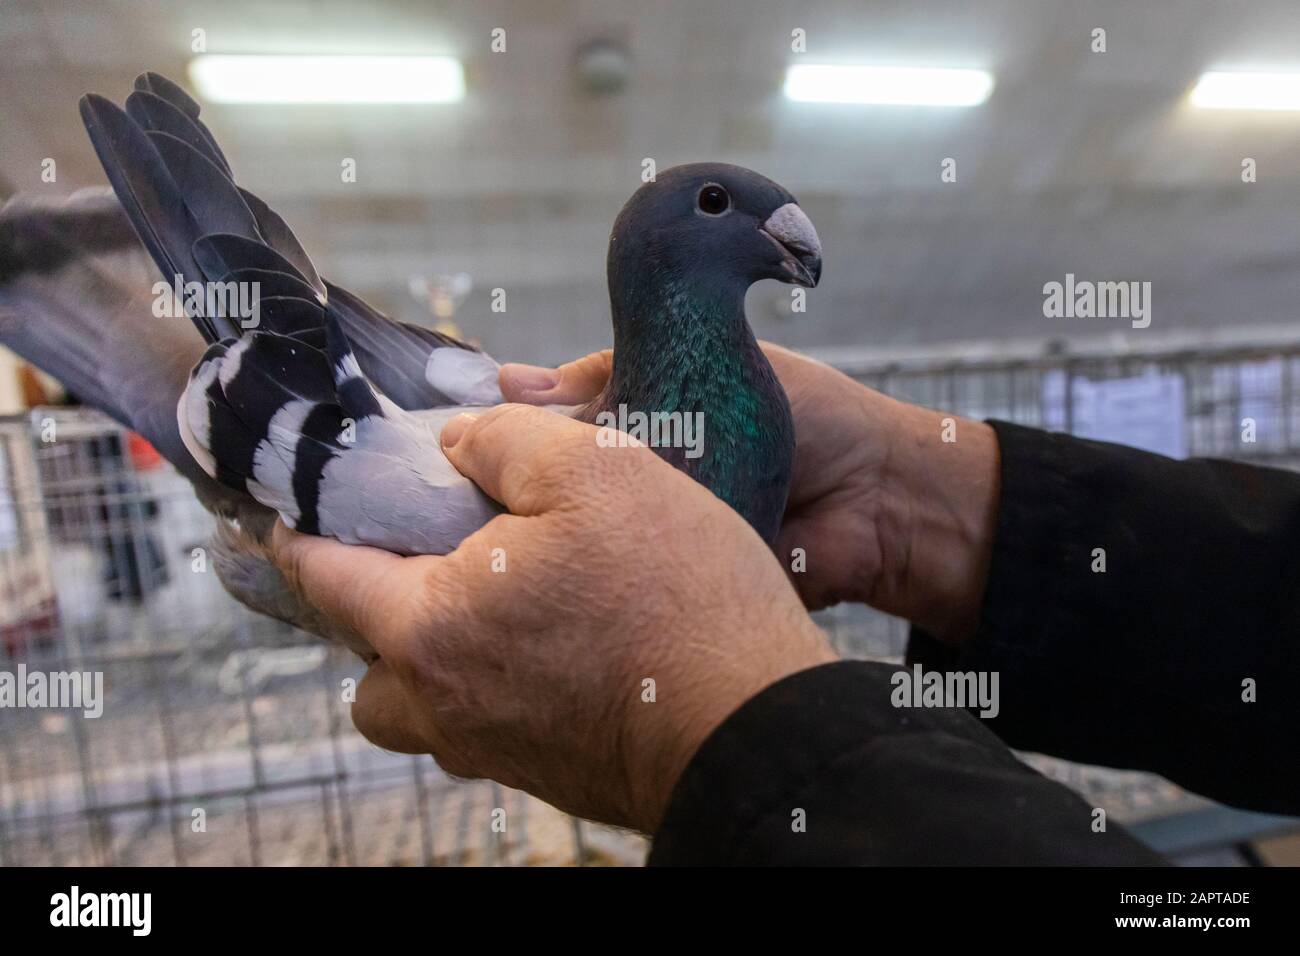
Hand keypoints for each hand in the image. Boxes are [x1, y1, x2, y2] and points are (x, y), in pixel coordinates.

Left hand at [270, 404, 835, 831]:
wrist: (754, 722)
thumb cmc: (677, 597)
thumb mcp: (596, 470)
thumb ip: (504, 441)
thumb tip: (459, 444)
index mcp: (431, 629)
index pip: (324, 578)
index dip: (300, 533)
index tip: (289, 508)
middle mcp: (447, 706)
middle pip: (368, 668)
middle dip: (375, 616)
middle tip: (427, 562)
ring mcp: (496, 750)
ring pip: (424, 708)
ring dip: (436, 657)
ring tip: (498, 602)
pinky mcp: (547, 773)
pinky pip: (484, 726)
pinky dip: (495, 682)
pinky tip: (557, 638)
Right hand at [501, 346, 1000, 642]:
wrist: (886, 500)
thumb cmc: (813, 415)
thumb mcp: (710, 357)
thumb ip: (615, 370)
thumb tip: (512, 384)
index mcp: (640, 426)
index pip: (551, 438)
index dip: (503, 444)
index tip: (454, 446)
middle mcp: (636, 489)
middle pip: (555, 496)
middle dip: (513, 499)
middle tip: (459, 501)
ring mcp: (652, 542)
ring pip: (579, 545)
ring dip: (547, 543)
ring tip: (491, 543)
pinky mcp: (674, 588)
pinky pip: (623, 587)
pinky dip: (595, 585)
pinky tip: (549, 584)